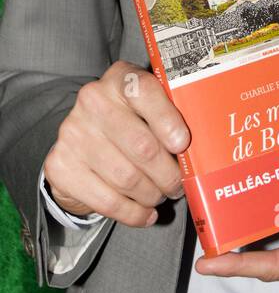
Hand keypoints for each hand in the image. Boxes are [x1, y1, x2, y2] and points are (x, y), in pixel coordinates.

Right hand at [43, 60, 189, 226]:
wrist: (79, 141)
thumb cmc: (130, 122)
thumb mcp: (149, 108)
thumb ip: (172, 117)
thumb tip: (204, 150)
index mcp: (120, 79)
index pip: (145, 91)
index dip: (167, 120)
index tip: (183, 144)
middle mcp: (92, 101)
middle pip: (142, 145)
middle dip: (168, 173)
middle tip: (178, 185)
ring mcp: (72, 133)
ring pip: (126, 178)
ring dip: (152, 194)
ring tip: (161, 196)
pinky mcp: (60, 166)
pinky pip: (106, 200)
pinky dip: (133, 213)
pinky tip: (146, 214)